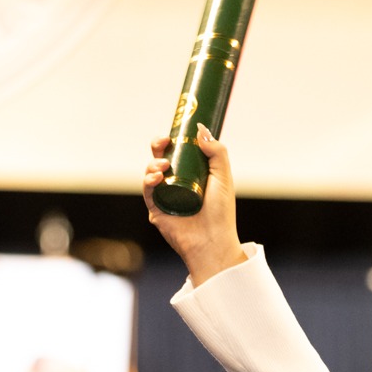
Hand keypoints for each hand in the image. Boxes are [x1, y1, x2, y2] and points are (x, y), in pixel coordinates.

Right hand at [142, 125, 247, 285]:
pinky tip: (156, 178)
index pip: (178, 152)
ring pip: (151, 173)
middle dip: (158, 147)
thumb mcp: (223, 177)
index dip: (173, 141)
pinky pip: (147, 192)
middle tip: (162, 142)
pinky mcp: (156, 211)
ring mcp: (165, 197)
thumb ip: (217, 152)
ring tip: (164, 166)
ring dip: (153, 164)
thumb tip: (201, 129)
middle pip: (161, 159)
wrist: (213, 241)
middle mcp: (177, 185)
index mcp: (192, 175)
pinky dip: (148, 182)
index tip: (173, 133)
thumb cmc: (221, 213)